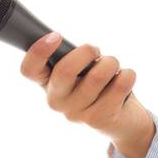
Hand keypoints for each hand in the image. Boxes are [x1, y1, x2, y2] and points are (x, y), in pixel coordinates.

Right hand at [19, 32, 153, 157]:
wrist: (123, 121)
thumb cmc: (99, 86)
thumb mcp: (81, 70)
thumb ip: (72, 57)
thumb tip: (73, 42)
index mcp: (47, 83)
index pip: (29, 69)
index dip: (38, 51)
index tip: (56, 36)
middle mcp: (56, 101)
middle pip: (65, 70)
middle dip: (87, 52)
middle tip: (96, 51)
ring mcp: (76, 113)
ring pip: (97, 76)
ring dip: (112, 63)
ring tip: (114, 67)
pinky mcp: (99, 119)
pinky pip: (119, 85)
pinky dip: (128, 75)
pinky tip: (125, 80)